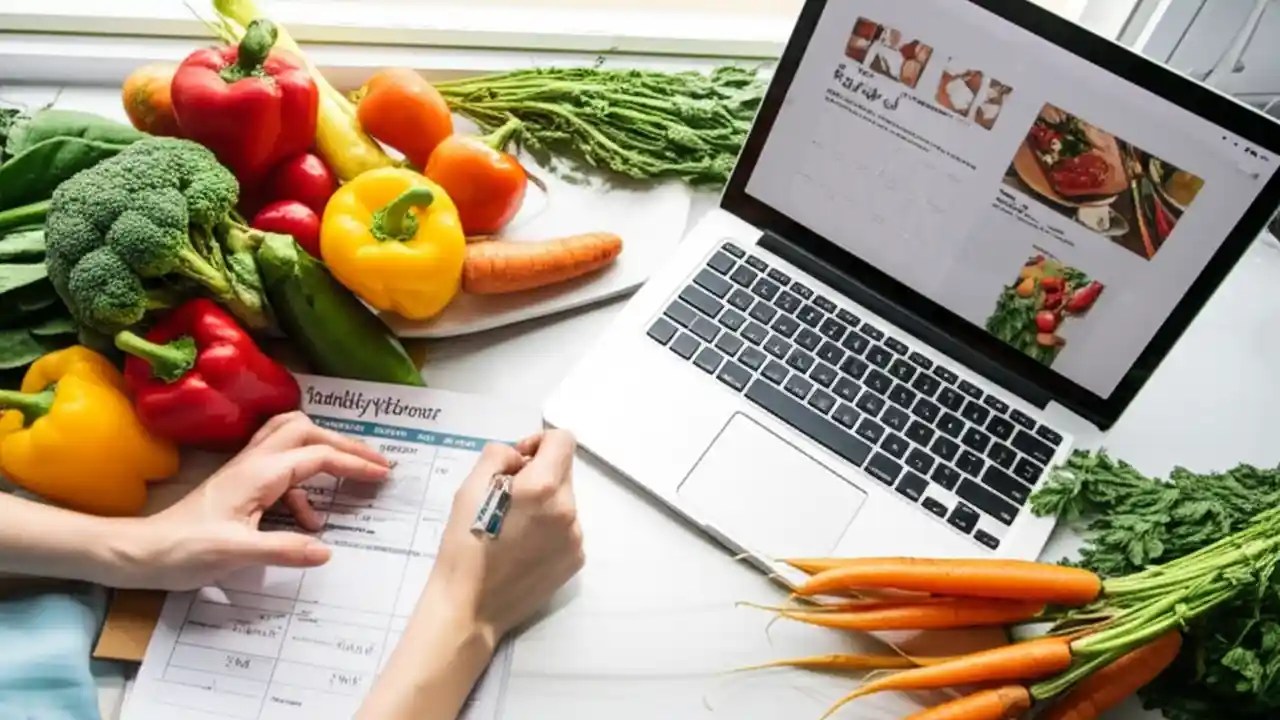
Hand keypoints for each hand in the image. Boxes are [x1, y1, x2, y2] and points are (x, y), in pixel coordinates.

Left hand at [108, 412, 389, 590]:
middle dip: (344, 444)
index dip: (354, 462)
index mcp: (258, 474)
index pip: (317, 456)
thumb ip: (283, 550)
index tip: (383, 474)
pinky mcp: (240, 484)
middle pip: (307, 431)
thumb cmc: (183, 551)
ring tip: (348, 476)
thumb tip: (327, 550)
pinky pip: (282, 467)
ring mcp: (245, 471)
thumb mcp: (235, 554)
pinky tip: (308, 520)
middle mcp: (254, 463)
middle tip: (374, 465)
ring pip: (291, 438)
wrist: (142, 552)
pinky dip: (304, 485)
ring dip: (323, 450)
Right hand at [423, 429, 584, 644]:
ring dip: (544, 502)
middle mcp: (568, 510)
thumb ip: (498, 456)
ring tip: (511, 527)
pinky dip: (549, 528)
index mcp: (542, 488)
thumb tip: (520, 457)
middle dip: (538, 474)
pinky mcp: (576, 560)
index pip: (563, 440)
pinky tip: (522, 547)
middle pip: (563, 471)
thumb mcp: (469, 489)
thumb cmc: (463, 548)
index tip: (517, 463)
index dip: (538, 442)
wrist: (470, 608)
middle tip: (506, 497)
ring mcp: (575, 538)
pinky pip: (567, 528)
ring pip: (564, 500)